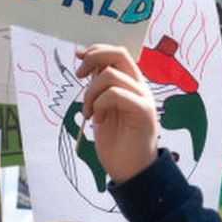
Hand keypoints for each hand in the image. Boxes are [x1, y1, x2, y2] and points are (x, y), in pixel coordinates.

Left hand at [75, 45, 156, 182]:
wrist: (130, 171)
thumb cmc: (117, 144)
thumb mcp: (102, 110)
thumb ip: (100, 88)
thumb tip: (89, 65)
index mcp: (131, 85)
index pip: (117, 54)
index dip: (96, 50)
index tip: (79, 58)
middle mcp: (139, 88)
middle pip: (118, 54)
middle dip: (94, 58)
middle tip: (80, 75)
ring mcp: (143, 98)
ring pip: (109, 75)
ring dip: (90, 92)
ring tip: (88, 112)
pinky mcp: (143, 111)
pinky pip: (115, 94)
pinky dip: (99, 104)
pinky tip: (99, 119)